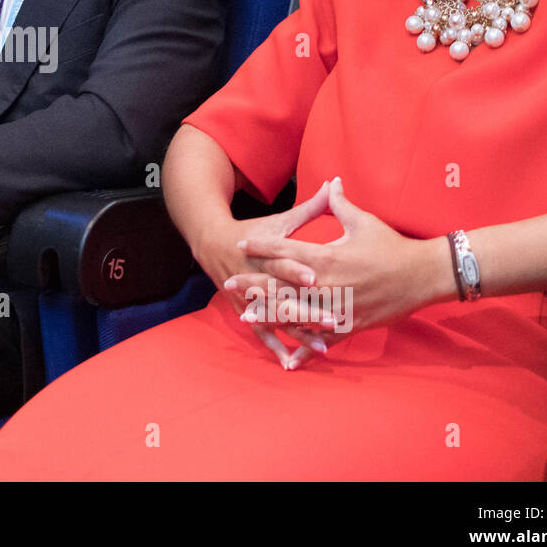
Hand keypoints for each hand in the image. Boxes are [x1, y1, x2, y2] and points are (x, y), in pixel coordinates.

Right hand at [191, 180, 337, 368]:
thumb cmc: (253, 231)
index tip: (315, 277)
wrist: (211, 244)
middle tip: (334, 320)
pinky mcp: (246, 310)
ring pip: (276, 318)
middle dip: (308, 310)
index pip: (281, 261)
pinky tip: (292, 363)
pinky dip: (277, 347)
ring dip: (299, 334)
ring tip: (323, 348)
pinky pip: (264, 331)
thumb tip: (333, 183)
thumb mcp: (280, 220)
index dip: (296, 270)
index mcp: (265, 253)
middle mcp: (255, 277)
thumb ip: (310, 207)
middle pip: (282, 296)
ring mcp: (249, 297)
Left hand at [236, 178, 451, 342]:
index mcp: (328, 257)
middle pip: (282, 284)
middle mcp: (328, 284)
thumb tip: (331, 181)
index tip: (242, 243)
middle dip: (254, 283)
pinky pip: (323, 338)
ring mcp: (338, 308)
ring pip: (296, 314)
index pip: (287, 250)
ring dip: (269, 315)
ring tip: (245, 315)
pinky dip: (306, 348)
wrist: (424, 275)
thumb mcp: (364, 222)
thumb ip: (340, 204)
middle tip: (229, 282)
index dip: (262, 245)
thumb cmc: (393, 246)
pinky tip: (288, 358)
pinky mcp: (351, 326)